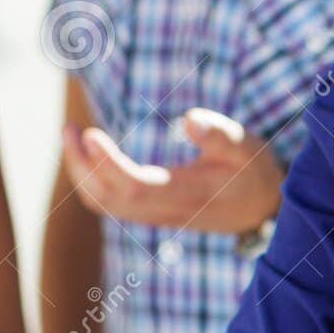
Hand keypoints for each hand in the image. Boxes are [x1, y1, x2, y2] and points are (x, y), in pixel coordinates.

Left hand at [62, 107, 284, 233]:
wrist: (264, 210)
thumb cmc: (254, 172)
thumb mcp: (245, 146)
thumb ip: (218, 134)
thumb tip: (188, 118)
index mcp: (186, 194)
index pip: (134, 186)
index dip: (107, 163)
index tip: (89, 134)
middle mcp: (165, 210)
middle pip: (108, 200)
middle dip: (81, 166)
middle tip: (68, 128)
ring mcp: (157, 215)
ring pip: (105, 205)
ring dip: (82, 173)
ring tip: (70, 136)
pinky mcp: (153, 211)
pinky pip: (111, 204)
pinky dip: (92, 180)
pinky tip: (89, 154)